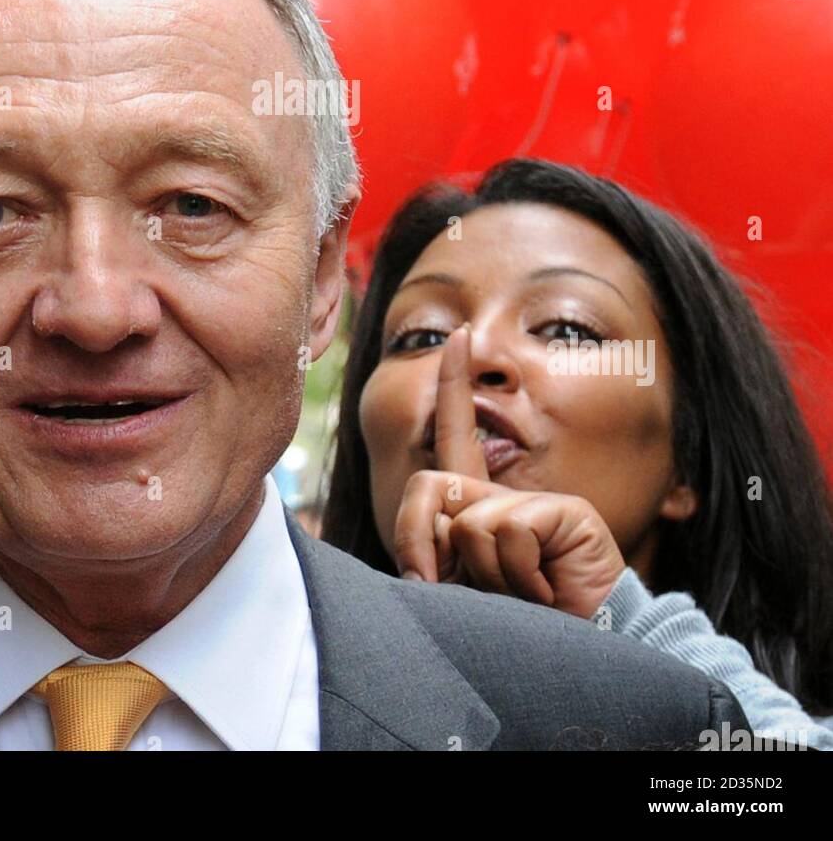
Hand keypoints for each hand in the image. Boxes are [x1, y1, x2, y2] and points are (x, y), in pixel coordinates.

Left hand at [393, 324, 625, 618]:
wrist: (578, 662)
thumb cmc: (518, 630)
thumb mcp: (462, 592)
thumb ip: (438, 554)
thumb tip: (425, 544)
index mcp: (479, 510)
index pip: (456, 436)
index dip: (452, 384)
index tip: (457, 335)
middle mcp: (505, 497)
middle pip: (429, 484)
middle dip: (417, 542)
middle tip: (451, 587)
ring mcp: (538, 502)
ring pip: (469, 521)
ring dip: (485, 573)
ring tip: (521, 594)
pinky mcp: (567, 512)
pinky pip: (510, 532)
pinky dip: (518, 574)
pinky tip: (545, 590)